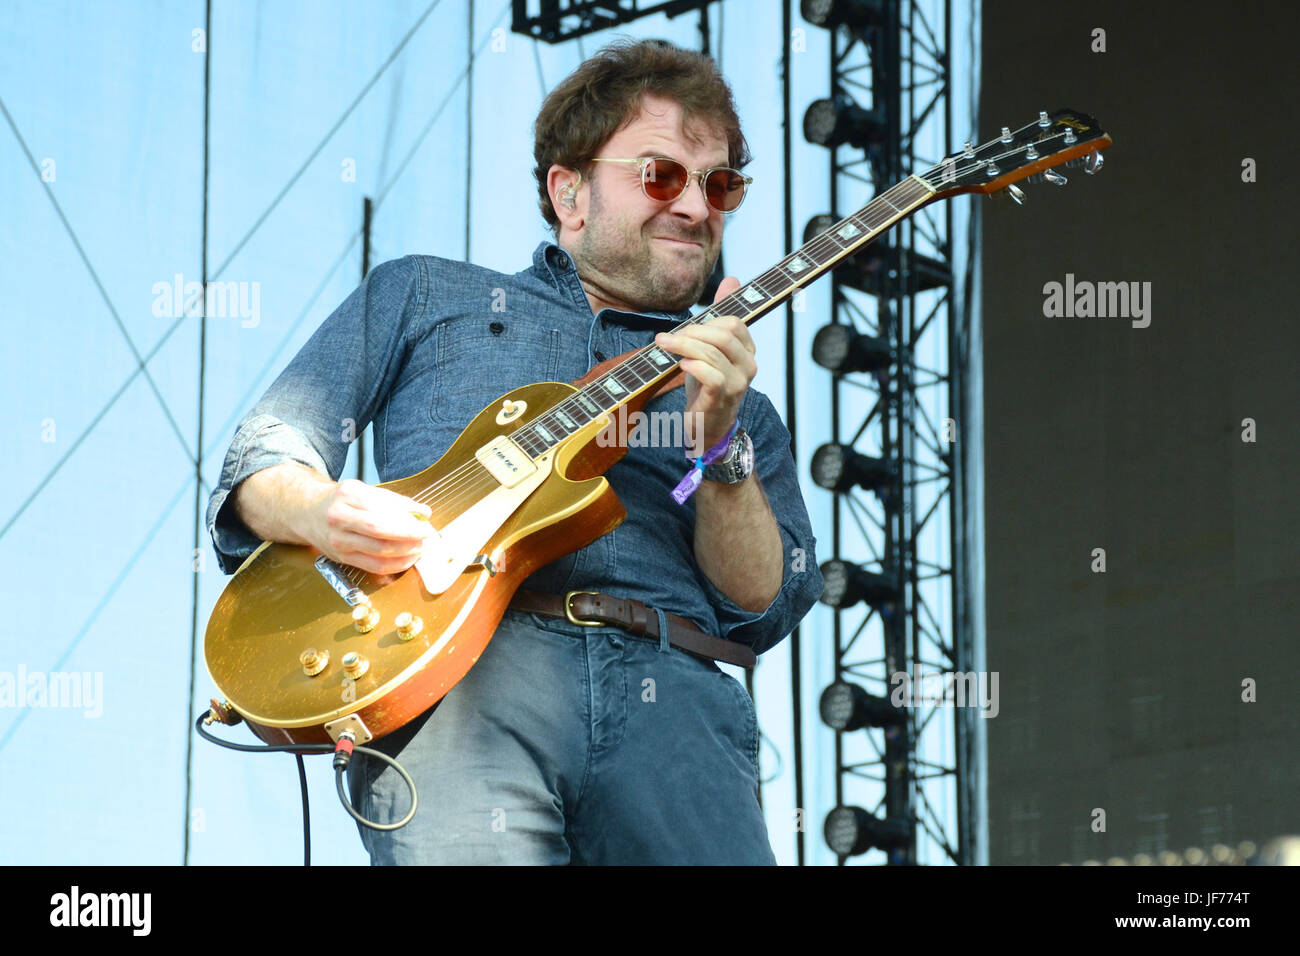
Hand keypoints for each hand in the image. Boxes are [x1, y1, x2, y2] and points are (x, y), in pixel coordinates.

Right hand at [307, 478, 433, 574]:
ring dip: (406, 552)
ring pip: (379, 552)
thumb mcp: (365, 490)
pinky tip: (407, 559)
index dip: (408, 521)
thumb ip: (395, 501)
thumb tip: (423, 512)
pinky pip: (373, 566)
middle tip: (426, 536)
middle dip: (409, 537)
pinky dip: (395, 565)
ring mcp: (338, 541)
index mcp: (348, 496)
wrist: (307, 512)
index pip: (383, 510)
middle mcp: (340, 519)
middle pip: (380, 533)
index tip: (426, 522)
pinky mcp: (342, 558)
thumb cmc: (340, 500)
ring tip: (420, 547)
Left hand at [653, 276, 755, 454]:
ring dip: (683, 345)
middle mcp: (749, 365)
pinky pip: (711, 374)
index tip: (682, 329)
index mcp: (747, 351)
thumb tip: (732, 278)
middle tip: (668, 338)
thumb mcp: (711, 349)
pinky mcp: (723, 398)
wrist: (706, 428)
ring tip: (664, 346)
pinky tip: (680, 366)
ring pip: (713, 352)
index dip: (705, 322)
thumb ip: (719, 317)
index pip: (733, 322)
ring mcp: (738, 383)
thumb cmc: (707, 386)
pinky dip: (692, 365)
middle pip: (724, 333)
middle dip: (692, 331)